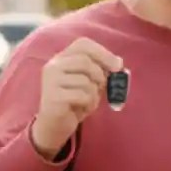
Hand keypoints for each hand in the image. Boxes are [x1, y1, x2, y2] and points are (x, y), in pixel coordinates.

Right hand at [30, 37, 122, 159]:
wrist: (54, 126)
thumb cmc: (74, 102)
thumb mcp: (89, 83)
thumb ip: (101, 71)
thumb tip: (119, 63)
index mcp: (61, 58)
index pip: (83, 44)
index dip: (103, 53)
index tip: (118, 66)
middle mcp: (53, 66)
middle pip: (85, 61)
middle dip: (100, 76)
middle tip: (102, 88)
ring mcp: (51, 81)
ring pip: (85, 81)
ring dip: (94, 94)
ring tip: (88, 102)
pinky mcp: (53, 97)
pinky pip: (82, 95)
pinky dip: (89, 104)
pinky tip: (82, 109)